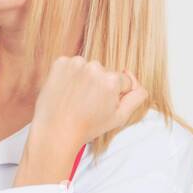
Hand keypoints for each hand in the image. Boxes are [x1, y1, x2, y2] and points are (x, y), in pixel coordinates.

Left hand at [32, 55, 148, 147]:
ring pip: (88, 69)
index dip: (114, 95)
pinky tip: (66, 90)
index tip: (100, 106)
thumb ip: (137, 97)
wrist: (55, 130)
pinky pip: (72, 66)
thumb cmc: (87, 126)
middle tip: (86, 104)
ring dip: (85, 79)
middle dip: (99, 85)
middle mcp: (94, 67)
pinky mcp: (59, 63)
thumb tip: (132, 77)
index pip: (123, 81)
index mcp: (112, 79)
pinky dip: (70, 75)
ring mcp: (75, 63)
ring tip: (76, 98)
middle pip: (105, 73)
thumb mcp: (120, 117)